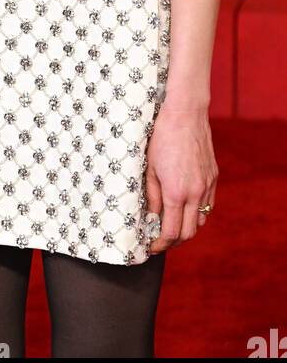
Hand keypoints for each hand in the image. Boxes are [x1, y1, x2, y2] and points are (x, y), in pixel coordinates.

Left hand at [144, 99, 217, 253]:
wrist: (185, 114)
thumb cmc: (161, 137)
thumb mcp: (149, 167)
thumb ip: (151, 195)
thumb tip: (150, 217)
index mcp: (176, 193)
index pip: (171, 232)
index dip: (160, 245)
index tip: (151, 248)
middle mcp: (195, 193)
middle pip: (189, 233)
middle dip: (174, 242)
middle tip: (160, 240)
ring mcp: (207, 185)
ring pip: (201, 220)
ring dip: (187, 228)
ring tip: (172, 225)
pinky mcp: (213, 177)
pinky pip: (208, 204)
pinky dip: (198, 212)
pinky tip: (185, 207)